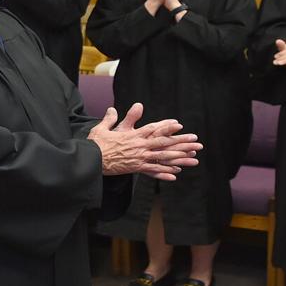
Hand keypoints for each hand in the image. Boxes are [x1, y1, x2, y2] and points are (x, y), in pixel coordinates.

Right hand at [87, 102, 202, 180]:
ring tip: (192, 159)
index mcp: (133, 135)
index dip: (167, 126)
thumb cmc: (95, 144)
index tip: (179, 125)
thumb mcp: (102, 128)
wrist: (90, 160)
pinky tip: (175, 175)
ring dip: (179, 158)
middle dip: (181, 142)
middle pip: (164, 142)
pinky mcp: (135, 168)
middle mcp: (139, 145)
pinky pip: (153, 171)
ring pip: (163, 157)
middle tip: (196, 142)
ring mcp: (139, 157)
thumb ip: (111, 119)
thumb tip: (112, 109)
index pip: (154, 128)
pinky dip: (164, 173)